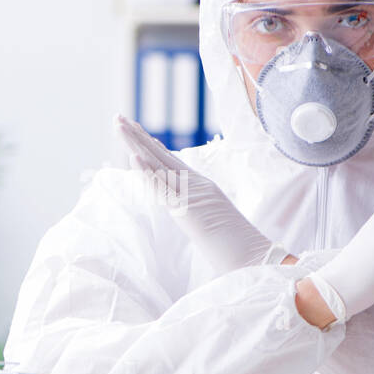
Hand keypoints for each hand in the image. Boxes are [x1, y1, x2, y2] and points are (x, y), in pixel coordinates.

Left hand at [115, 114, 288, 272]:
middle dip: (137, 137)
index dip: (151, 145)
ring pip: (158, 164)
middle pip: (160, 155)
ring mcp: (192, 193)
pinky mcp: (188, 207)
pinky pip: (164, 188)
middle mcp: (195, 184)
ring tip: (119, 124)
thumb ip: (201, 211)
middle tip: (118, 117)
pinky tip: (133, 157)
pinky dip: (148, 172)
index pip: (171, 162)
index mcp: (200, 187)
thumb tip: (191, 212)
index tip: (136, 130)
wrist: (255, 255)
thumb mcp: (215, 221)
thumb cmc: (238, 246)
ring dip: (136, 144)